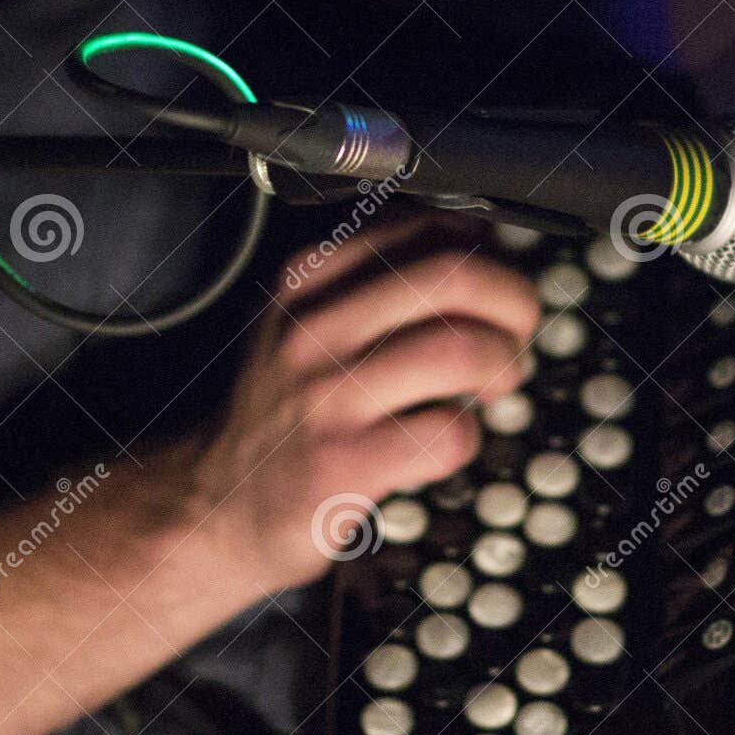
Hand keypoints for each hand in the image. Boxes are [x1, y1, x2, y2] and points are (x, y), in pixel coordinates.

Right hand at [168, 216, 538, 595]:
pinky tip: (445, 439)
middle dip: (514, 301)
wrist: (216, 505)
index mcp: (307, 280)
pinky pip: (448, 432)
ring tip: (495, 386)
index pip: (423, 229)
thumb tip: (480, 241)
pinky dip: (468, 436)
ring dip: (503, 366)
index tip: (494, 281)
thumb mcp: (304, 323)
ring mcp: (328, 397)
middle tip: (518, 332)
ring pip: (462, 350)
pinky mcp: (345, 464)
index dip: (484, 252)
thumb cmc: (282, 412)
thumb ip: (377, 279)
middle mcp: (314, 330)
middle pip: (454, 277)